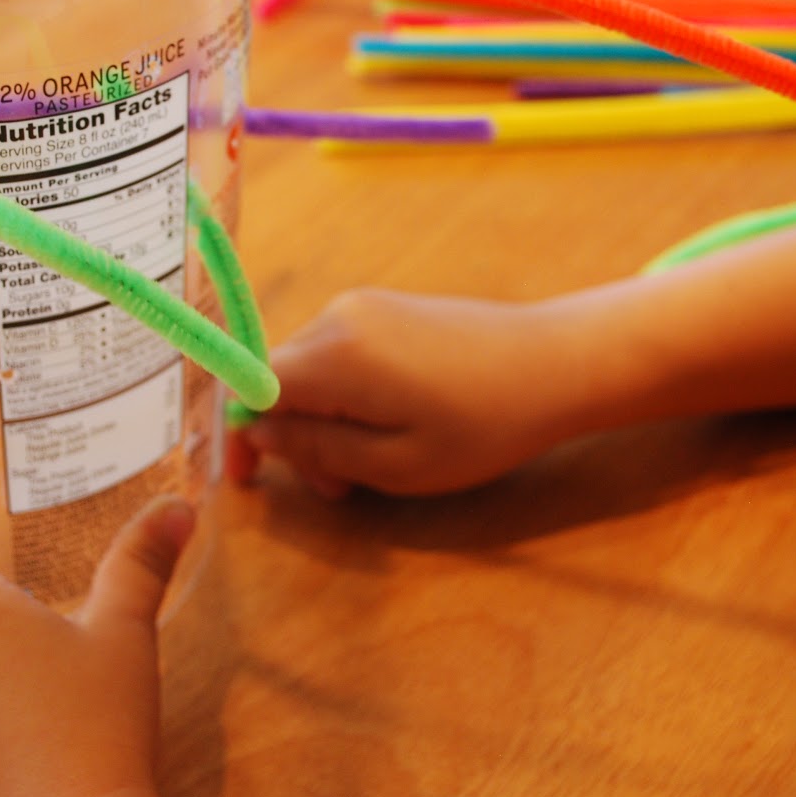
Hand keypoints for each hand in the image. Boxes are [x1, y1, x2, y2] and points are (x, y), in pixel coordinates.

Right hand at [242, 288, 576, 497]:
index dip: (240, 435)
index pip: (250, 386)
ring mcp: (363, 306)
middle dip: (291, 437)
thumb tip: (258, 434)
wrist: (556, 364)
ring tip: (367, 466)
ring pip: (309, 368)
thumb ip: (319, 450)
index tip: (248, 481)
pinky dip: (344, 395)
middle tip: (336, 490)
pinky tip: (384, 426)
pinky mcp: (387, 307)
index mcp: (334, 355)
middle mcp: (337, 317)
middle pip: (277, 378)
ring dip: (321, 420)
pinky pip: (339, 354)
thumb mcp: (397, 463)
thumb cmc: (483, 424)